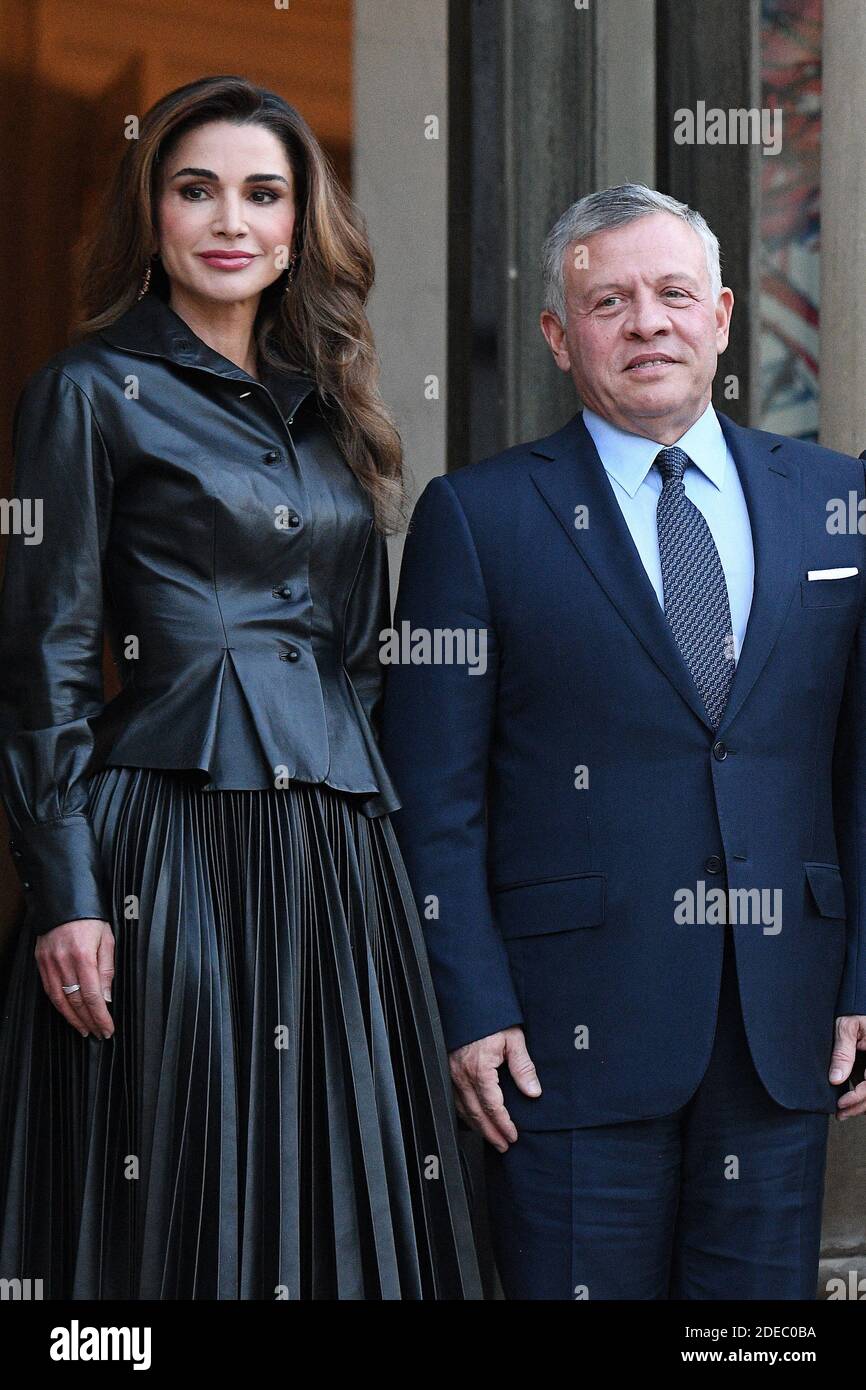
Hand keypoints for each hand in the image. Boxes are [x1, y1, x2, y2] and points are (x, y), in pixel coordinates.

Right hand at [34, 918, 114, 1039]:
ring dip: (73, 1018)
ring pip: (60, 1000)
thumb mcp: (107, 940)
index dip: (100, 1016)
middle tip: (98, 1033)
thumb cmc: (90, 919)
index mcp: (83, 957)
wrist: (64, 901)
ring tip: (84, 1029)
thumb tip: (106, 998)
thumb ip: (107, 970)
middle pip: (76, 1001)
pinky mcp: (41, 962)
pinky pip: (49, 990)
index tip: (107, 1028)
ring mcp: (49, 964)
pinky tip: (68, 1013)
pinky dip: (59, 1005)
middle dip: (89, 1021)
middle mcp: (64, 963)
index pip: (93, 996)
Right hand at [448, 1026, 540, 1151]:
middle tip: (503, 1145)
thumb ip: (523, 1067)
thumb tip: (533, 1091)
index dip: (503, 1124)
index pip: (492, 1106)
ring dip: (478, 1127)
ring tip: (492, 1138)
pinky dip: (465, 1114)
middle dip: (491, 1133)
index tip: (513, 1135)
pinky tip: (474, 1119)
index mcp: (479, 1069)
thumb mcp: (513, 1039)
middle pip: (476, 1113)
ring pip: (463, 1109)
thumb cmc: (490, 1018)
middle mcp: (462, 1074)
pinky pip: (454, 1099)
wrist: (468, 1002)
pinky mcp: (447, 1070)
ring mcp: (452, 1073)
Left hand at [830, 1014, 865, 1118]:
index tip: (841, 1103)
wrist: (857, 1013)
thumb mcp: (847, 1027)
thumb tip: (835, 1079)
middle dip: (859, 1106)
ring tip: (842, 1113)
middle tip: (840, 1113)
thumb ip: (842, 1052)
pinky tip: (849, 1104)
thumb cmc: (853, 1016)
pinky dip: (862, 1098)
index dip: (858, 1097)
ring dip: (861, 1106)